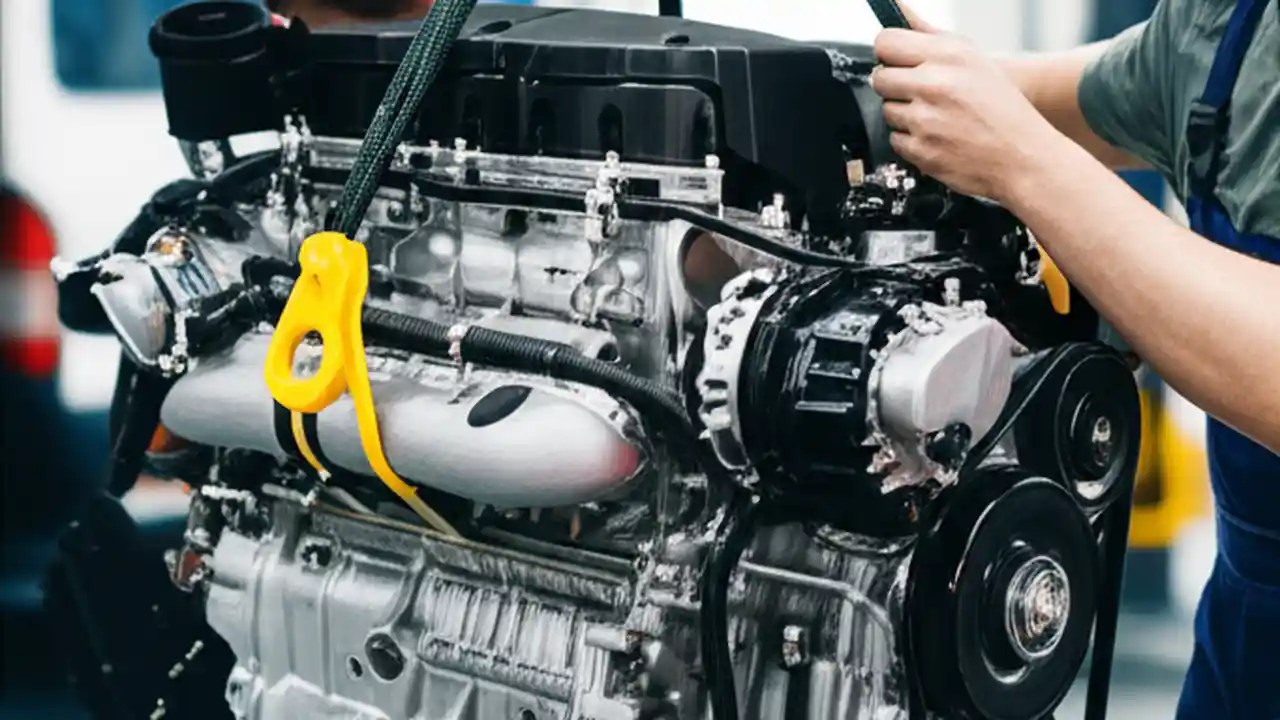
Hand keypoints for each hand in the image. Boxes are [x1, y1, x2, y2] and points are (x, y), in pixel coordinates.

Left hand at [870, 26, 1062, 201]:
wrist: (1022, 157)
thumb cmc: (1002, 108)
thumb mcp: (973, 59)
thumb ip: (930, 35)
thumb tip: (899, 8)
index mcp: (948, 56)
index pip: (886, 42)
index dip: (889, 53)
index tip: (895, 60)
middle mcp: (934, 85)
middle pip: (880, 78)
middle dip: (895, 85)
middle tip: (918, 92)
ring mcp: (925, 120)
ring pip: (887, 110)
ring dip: (904, 114)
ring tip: (936, 117)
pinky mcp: (920, 150)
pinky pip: (895, 140)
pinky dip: (912, 140)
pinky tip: (937, 137)